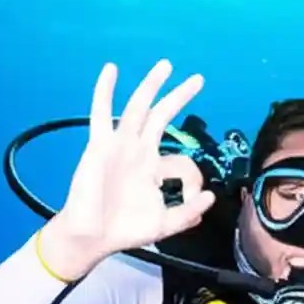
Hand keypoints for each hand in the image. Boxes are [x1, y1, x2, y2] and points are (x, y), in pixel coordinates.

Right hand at [41, 60, 215, 278]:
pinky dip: (104, 90)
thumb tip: (211, 197)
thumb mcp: (164, 223)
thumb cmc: (125, 229)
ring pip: (138, 107)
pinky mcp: (100, 145)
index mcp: (153, 166)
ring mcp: (120, 145)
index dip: (194, 173)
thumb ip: (189, 213)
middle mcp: (138, 150)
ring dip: (151, 85)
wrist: (92, 237)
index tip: (199, 194)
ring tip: (165, 66)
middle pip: (162, 115)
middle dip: (179, 96)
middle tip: (198, 79)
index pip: (178, 151)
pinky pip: (101, 113)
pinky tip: (110, 70)